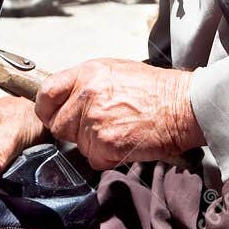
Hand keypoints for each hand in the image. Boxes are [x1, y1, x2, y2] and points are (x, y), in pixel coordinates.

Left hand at [34, 59, 203, 169]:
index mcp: (87, 75)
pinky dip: (106, 157)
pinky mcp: (105, 144)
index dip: (46, 108)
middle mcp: (87, 96)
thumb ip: (87, 83)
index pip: (47, 93)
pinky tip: (123, 142)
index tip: (51, 114)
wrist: (182, 106)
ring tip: (118, 130)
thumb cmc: (155, 89)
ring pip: (77, 144)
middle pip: (58, 125)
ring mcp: (95, 122)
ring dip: (93, 143)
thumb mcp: (116, 70)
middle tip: (97, 126)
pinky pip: (94, 158)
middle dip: (73, 130)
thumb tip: (68, 97)